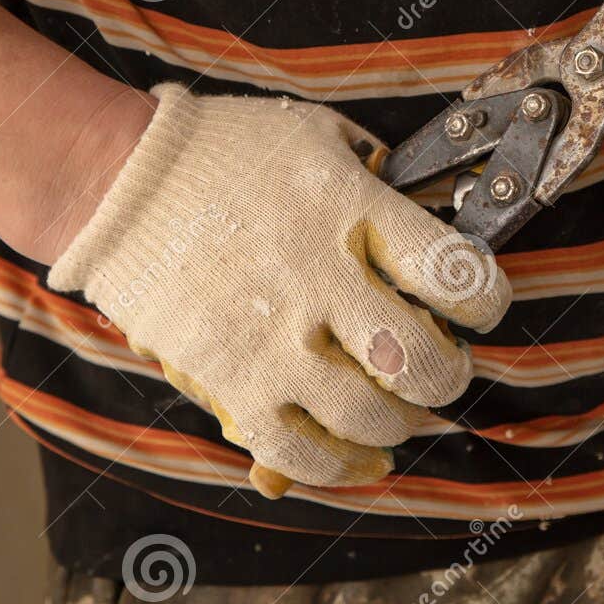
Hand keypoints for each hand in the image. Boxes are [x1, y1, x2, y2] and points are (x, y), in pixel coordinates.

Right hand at [46, 84, 510, 491]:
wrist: (116, 181)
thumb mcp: (319, 136)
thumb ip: (378, 178)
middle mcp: (318, 281)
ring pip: (367, 417)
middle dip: (447, 374)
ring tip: (399, 407)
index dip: (487, 300)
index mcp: (351, 211)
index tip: (484, 308)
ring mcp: (271, 338)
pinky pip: (297, 451)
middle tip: (443, 368)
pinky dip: (340, 466)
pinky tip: (362, 457)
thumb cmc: (221, 152)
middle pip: (418, 361)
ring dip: (400, 422)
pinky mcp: (228, 380)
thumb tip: (424, 215)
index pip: (452, 272)